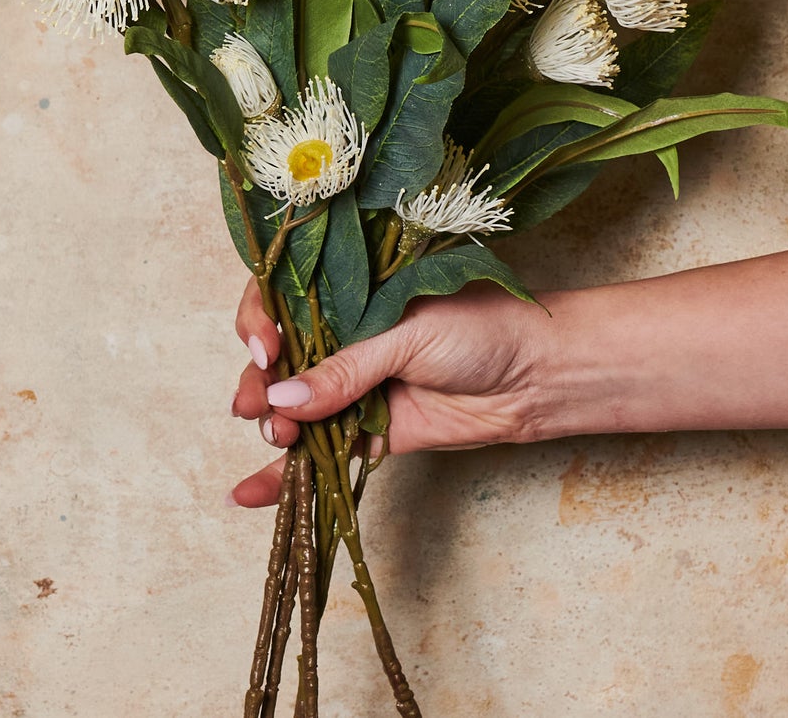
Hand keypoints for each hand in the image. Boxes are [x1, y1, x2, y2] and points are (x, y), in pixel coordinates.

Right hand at [228, 277, 556, 506]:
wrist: (538, 376)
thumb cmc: (482, 328)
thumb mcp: (408, 336)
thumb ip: (347, 370)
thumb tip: (282, 399)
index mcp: (349, 295)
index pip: (282, 299)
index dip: (260, 321)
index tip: (264, 347)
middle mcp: (345, 339)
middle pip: (278, 360)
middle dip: (258, 381)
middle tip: (254, 404)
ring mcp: (356, 388)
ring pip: (293, 408)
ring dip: (272, 425)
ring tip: (278, 437)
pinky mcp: (371, 434)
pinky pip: (319, 453)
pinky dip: (284, 475)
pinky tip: (248, 492)